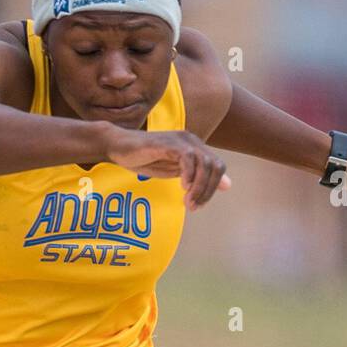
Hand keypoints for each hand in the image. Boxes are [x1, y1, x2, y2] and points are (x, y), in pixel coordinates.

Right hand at [105, 128, 230, 210]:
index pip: (217, 167)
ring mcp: (181, 140)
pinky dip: (189, 174)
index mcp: (195, 147)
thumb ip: (198, 177)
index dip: (212, 188)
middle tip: (192, 207)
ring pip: (204, 163)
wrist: (119, 146)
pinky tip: (182, 187)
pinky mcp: (169, 143)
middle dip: (207, 190)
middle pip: (215, 166)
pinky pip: (188, 158)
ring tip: (187, 202)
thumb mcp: (175, 171)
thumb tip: (227, 185)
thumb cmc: (144, 159)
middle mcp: (192, 141)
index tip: (197, 204)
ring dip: (199, 187)